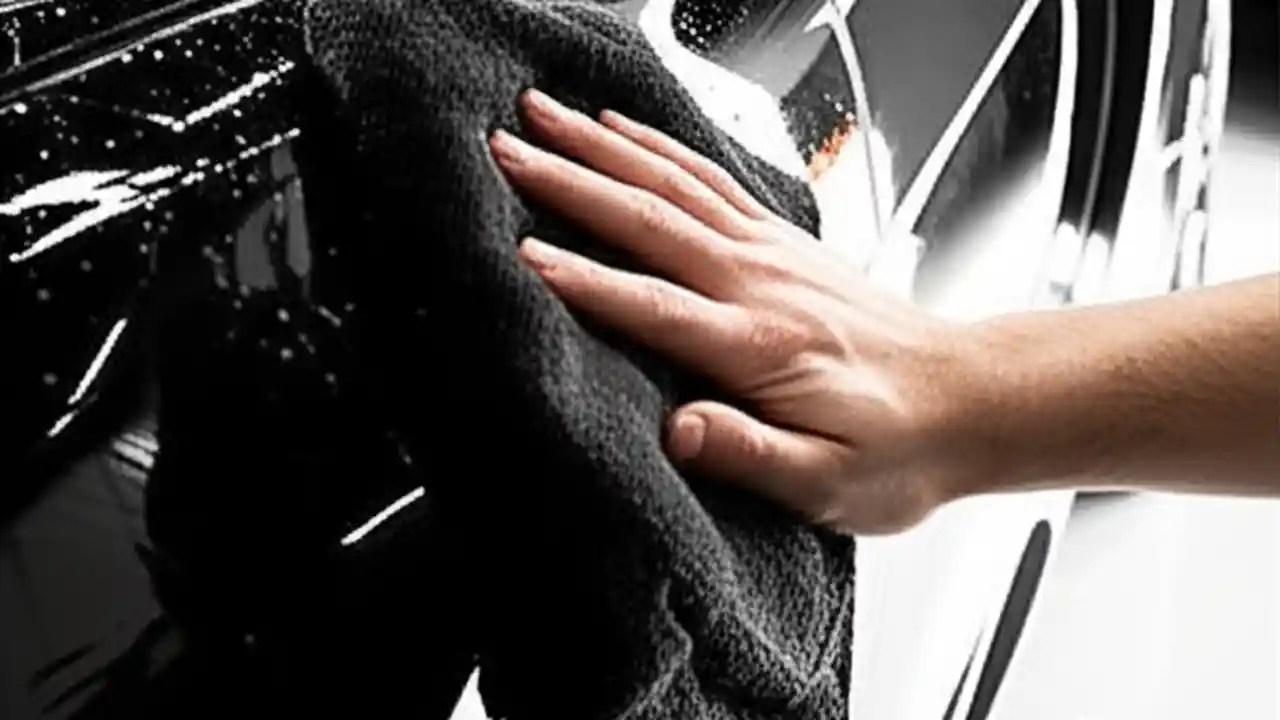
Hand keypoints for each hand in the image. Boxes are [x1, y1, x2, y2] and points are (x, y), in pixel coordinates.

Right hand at [490, 89, 985, 534]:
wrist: (967, 399)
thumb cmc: (898, 449)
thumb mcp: (831, 484)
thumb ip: (753, 455)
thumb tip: (681, 430)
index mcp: (761, 346)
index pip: (654, 305)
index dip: (583, 279)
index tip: (519, 253)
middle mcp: (761, 283)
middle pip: (649, 219)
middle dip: (568, 180)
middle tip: (502, 148)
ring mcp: (771, 253)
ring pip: (672, 183)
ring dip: (601, 145)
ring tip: (542, 112)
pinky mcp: (781, 243)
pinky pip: (710, 179)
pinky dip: (660, 146)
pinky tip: (624, 127)